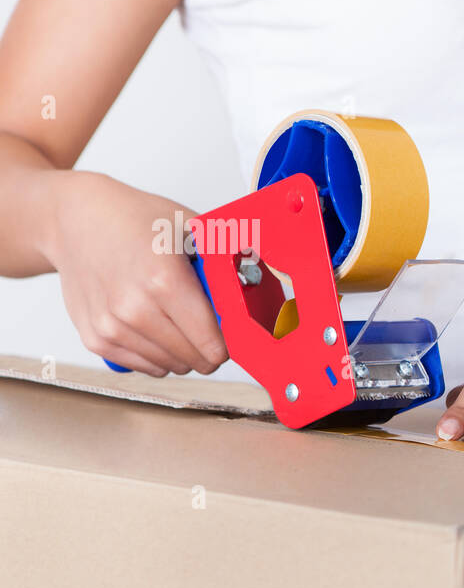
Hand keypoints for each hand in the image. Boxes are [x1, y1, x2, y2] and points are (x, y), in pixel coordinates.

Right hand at [48, 171, 226, 375]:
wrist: (75, 219)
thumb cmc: (134, 220)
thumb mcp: (191, 228)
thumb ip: (227, 261)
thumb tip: (265, 282)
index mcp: (165, 282)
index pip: (213, 344)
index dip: (230, 343)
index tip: (232, 333)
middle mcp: (135, 310)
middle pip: (195, 360)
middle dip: (209, 348)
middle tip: (208, 325)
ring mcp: (112, 327)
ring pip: (171, 368)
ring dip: (183, 353)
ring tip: (179, 321)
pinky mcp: (95, 338)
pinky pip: (144, 367)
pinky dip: (158, 356)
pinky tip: (157, 328)